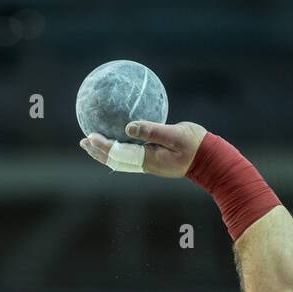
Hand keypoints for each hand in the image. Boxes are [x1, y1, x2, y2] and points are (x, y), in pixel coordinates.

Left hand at [79, 120, 207, 177]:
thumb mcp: (175, 135)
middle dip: (97, 151)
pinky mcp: (153, 159)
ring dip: (105, 152)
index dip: (102, 145)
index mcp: (148, 160)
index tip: (89, 136)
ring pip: (120, 160)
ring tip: (92, 142)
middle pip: (114, 160)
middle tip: (83, 141)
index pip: (118, 154)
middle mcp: (144, 164)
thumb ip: (152, 130)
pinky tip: (118, 136)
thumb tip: (128, 126)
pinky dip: (118, 148)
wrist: (209, 159)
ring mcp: (148, 164)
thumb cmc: (195, 145)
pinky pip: (130, 154)